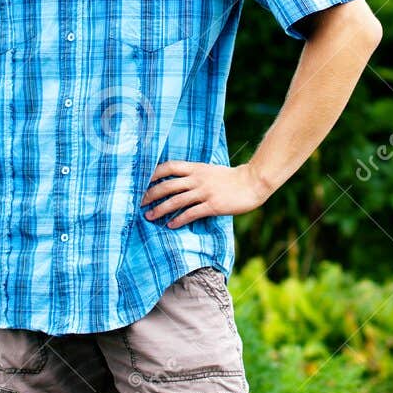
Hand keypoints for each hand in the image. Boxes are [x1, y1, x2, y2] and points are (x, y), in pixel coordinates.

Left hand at [141, 161, 270, 228]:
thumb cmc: (231, 178)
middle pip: (167, 185)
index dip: (153, 173)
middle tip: (140, 203)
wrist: (252, 182)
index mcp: (196, 168)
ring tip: (150, 216)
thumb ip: (195, 173)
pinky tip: (171, 225)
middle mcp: (197, 179)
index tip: (142, 181)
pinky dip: (179, 220)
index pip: (169, 167)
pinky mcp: (212, 205)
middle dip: (151, 194)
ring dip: (160, 209)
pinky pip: (191, 213)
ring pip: (176, 201)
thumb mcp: (210, 170)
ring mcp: (204, 192)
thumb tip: (179, 180)